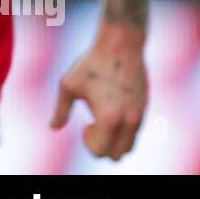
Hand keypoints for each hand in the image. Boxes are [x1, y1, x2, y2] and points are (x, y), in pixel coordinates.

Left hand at [50, 25, 147, 159]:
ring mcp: (141, 112)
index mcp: (110, 119)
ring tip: (106, 117)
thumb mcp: (69, 86)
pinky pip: (137, 129)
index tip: (86, 124)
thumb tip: (53, 127)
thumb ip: (61, 111)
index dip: (89, 143)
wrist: (122, 43)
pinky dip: (124, 128)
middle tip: (96, 125)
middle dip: (104, 146)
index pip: (101, 153)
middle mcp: (129, 119)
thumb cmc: (93, 63)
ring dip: (116, 139)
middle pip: (118, 155)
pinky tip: (114, 106)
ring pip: (130, 144)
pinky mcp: (146, 103)